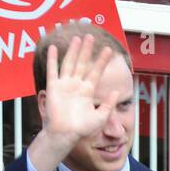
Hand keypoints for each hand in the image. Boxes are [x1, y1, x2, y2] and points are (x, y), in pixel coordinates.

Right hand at [29, 34, 119, 170]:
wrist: (65, 134)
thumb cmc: (82, 129)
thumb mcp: (100, 117)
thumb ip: (109, 104)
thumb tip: (117, 92)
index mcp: (87, 91)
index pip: (96, 72)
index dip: (102, 61)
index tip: (109, 49)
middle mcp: (76, 85)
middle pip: (82, 63)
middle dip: (87, 50)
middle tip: (91, 36)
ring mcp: (65, 85)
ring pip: (70, 63)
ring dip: (73, 51)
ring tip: (77, 38)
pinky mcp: (54, 87)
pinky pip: (53, 70)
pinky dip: (52, 59)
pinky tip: (53, 48)